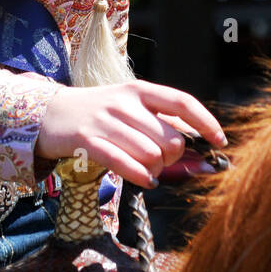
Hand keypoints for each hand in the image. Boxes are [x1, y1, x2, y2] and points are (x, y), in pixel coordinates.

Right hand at [35, 81, 227, 188]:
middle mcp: (125, 102)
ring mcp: (105, 121)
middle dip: (173, 159)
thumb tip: (200, 148)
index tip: (220, 141)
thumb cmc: (100, 115)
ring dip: (155, 170)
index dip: (206, 122)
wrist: (50, 114)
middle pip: (170, 139)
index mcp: (140, 90)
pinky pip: (124, 163)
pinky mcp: (88, 140)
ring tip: (147, 169)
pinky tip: (145, 181)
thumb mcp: (130, 108)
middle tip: (161, 162)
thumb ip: (160, 123)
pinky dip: (140, 176)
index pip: (182, 102)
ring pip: (151, 155)